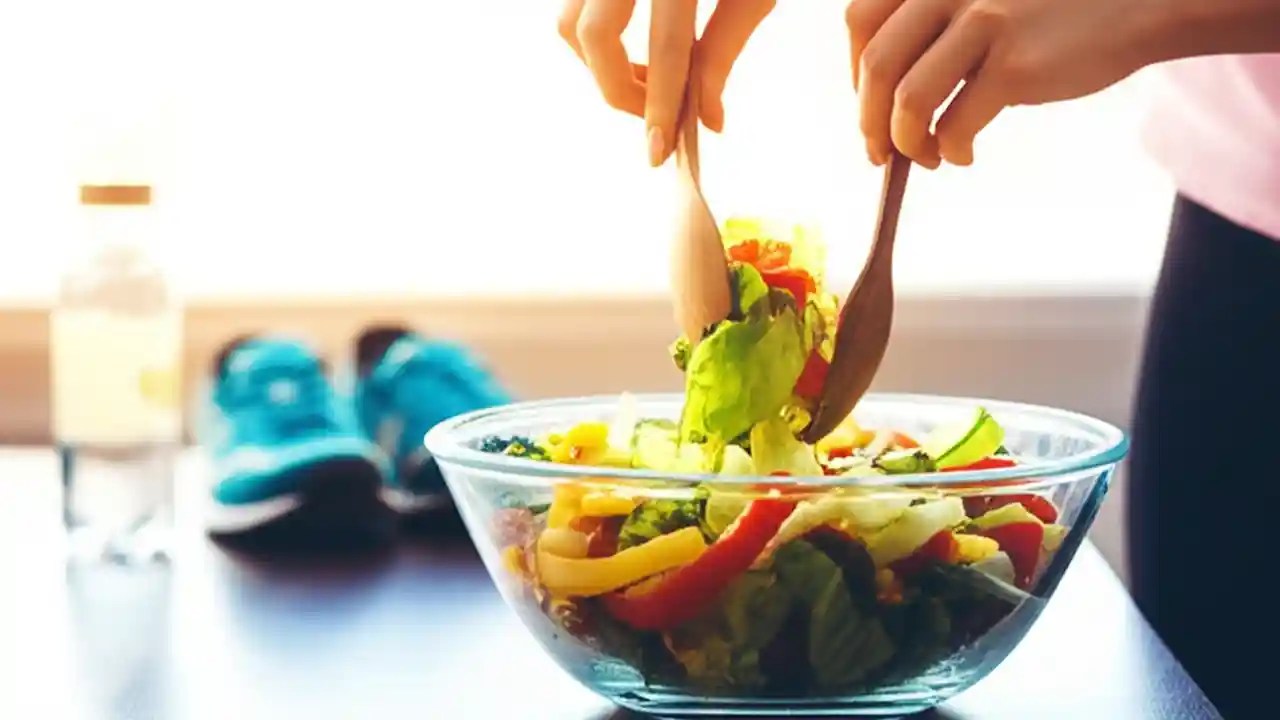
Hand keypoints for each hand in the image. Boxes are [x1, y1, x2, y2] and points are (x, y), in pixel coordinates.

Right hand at [559, 0, 776, 166]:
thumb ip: (726, 48)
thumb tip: (705, 118)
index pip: (666, 46)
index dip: (660, 105)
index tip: (658, 151)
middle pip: (592, 35)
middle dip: (618, 89)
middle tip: (652, 115)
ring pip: (569, 20)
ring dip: (598, 63)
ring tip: (645, 77)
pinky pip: (572, 2)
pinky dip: (594, 34)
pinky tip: (633, 43)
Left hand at [846, 0, 1161, 167]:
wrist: (1140, 1)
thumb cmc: (1053, 5)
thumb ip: (935, 20)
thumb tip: (879, 94)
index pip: (860, 20)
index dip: (854, 70)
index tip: (869, 102)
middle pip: (876, 65)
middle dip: (868, 120)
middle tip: (878, 152)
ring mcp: (986, 22)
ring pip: (908, 99)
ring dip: (904, 142)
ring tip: (924, 155)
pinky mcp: (1017, 65)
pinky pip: (955, 124)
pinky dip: (948, 150)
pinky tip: (962, 154)